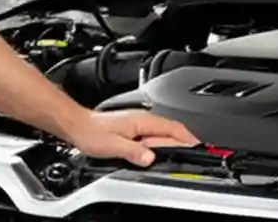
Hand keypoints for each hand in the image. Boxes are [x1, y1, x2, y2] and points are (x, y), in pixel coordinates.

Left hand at [63, 109, 198, 166]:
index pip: (172, 127)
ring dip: (172, 143)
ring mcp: (138, 123)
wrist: (78, 126)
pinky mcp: (134, 128)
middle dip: (183, 142)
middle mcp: (142, 119)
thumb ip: (134, 152)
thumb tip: (150, 157)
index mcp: (142, 121)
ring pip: (163, 133)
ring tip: (179, 155)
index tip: (199, 145)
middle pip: (171, 130)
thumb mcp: (113, 145)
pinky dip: (161, 143)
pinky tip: (159, 152)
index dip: (188, 137)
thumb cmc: (92, 132)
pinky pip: (154, 135)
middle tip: (192, 154)